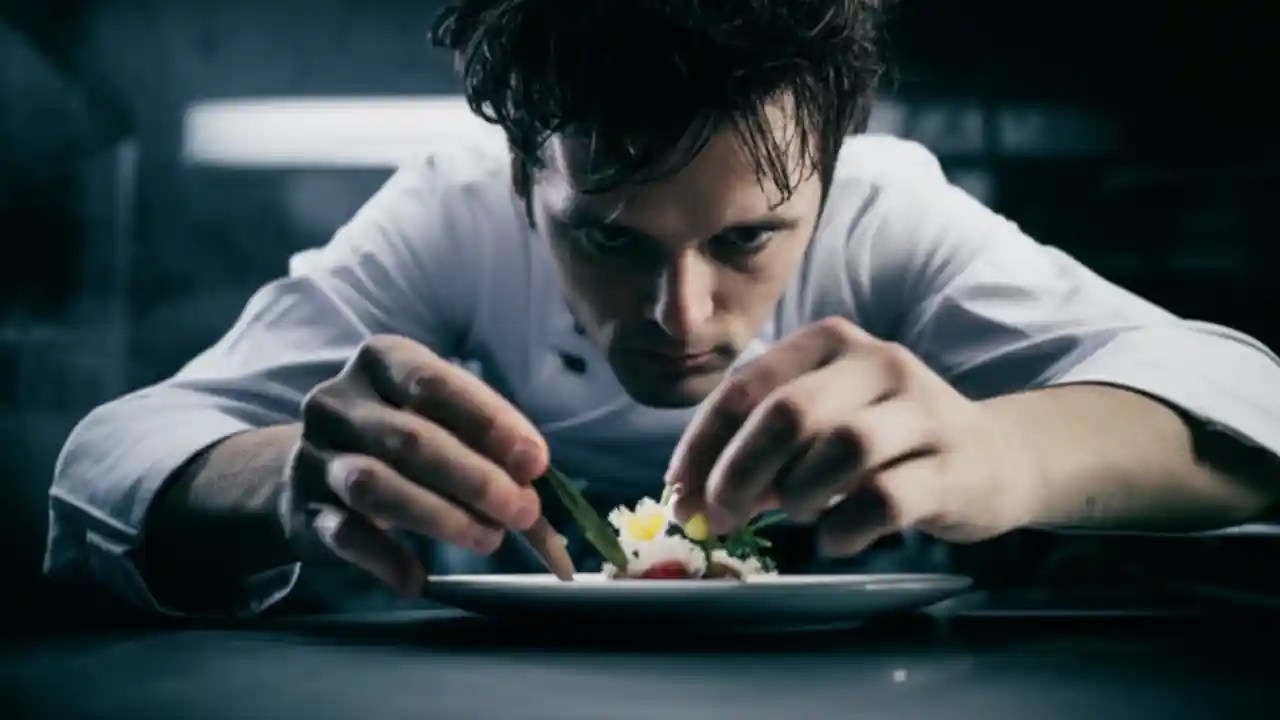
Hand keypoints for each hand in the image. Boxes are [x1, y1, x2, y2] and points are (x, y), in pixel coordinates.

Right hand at [282, 335, 548, 595]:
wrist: (313, 467)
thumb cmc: (401, 435)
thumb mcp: (443, 421)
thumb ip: (489, 446)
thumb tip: (534, 482)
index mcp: (382, 361)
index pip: (435, 383)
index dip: (489, 422)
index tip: (535, 462)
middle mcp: (340, 402)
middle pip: (410, 439)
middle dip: (476, 478)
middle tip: (522, 512)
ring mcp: (314, 455)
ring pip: (374, 485)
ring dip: (440, 517)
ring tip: (488, 539)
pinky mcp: (302, 508)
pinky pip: (345, 535)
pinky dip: (386, 560)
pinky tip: (419, 579)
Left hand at [666, 317, 1036, 556]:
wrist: (994, 457)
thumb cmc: (885, 439)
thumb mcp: (821, 421)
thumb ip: (759, 446)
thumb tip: (693, 494)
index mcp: (830, 341)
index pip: (746, 387)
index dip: (703, 447)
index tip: (679, 494)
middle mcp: (878, 362)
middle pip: (790, 413)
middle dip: (741, 472)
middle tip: (721, 517)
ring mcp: (922, 411)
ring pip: (842, 448)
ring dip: (800, 494)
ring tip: (797, 513)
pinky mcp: (953, 466)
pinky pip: (884, 499)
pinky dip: (844, 528)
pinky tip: (836, 537)